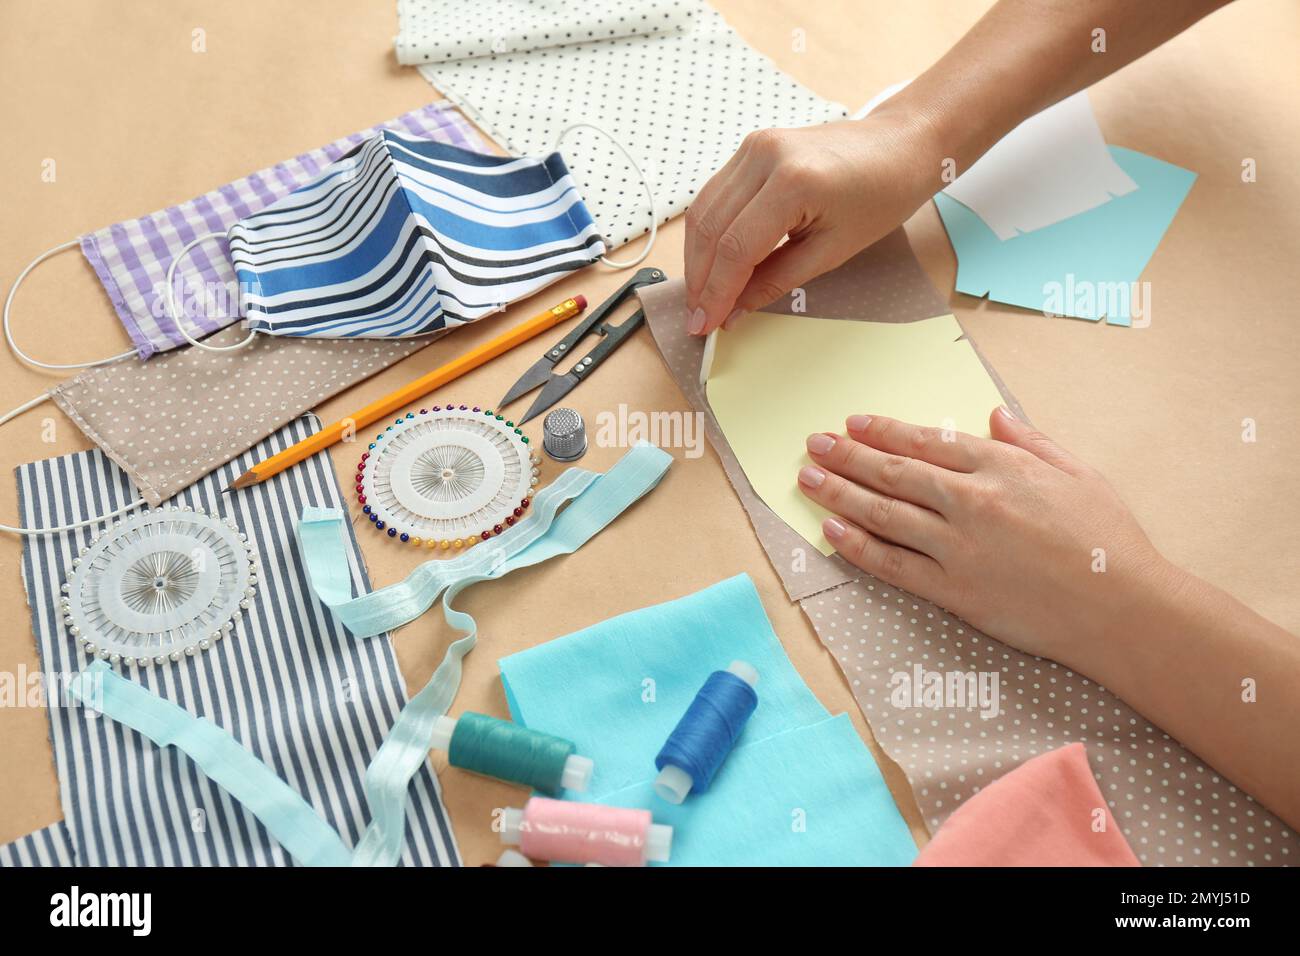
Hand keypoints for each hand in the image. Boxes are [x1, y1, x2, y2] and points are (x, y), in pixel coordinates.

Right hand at [683, 113, 937, 334]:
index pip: (735, 248)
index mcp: (793, 182)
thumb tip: (734, 311)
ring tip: (701, 296)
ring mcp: (754, 147)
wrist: (901, 145)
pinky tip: (711, 262)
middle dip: (700, 280)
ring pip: (703, 211)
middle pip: (711, 229)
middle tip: (698, 317)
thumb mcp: (833, 251)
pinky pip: (715, 195)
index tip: (706, 325)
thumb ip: (776, 281)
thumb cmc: (881, 195)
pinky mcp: (751, 147)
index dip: (716, 293)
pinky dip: (708, 233)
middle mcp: (765, 157)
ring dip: (697, 258)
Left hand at [797, 406, 1179, 671]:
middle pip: (894, 473)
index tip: (853, 424)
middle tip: (813, 444)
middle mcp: (972, 502)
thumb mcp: (1078, 473)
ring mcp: (959, 548)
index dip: (884, 431)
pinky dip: (857, 546)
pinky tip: (830, 529)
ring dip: (839, 494)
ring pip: (884, 514)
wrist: (1122, 609)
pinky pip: (892, 564)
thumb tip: (995, 415)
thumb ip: (1031, 442)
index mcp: (1002, 467)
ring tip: (806, 478)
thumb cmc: (1108, 540)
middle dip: (847, 456)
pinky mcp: (954, 591)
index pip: (927, 441)